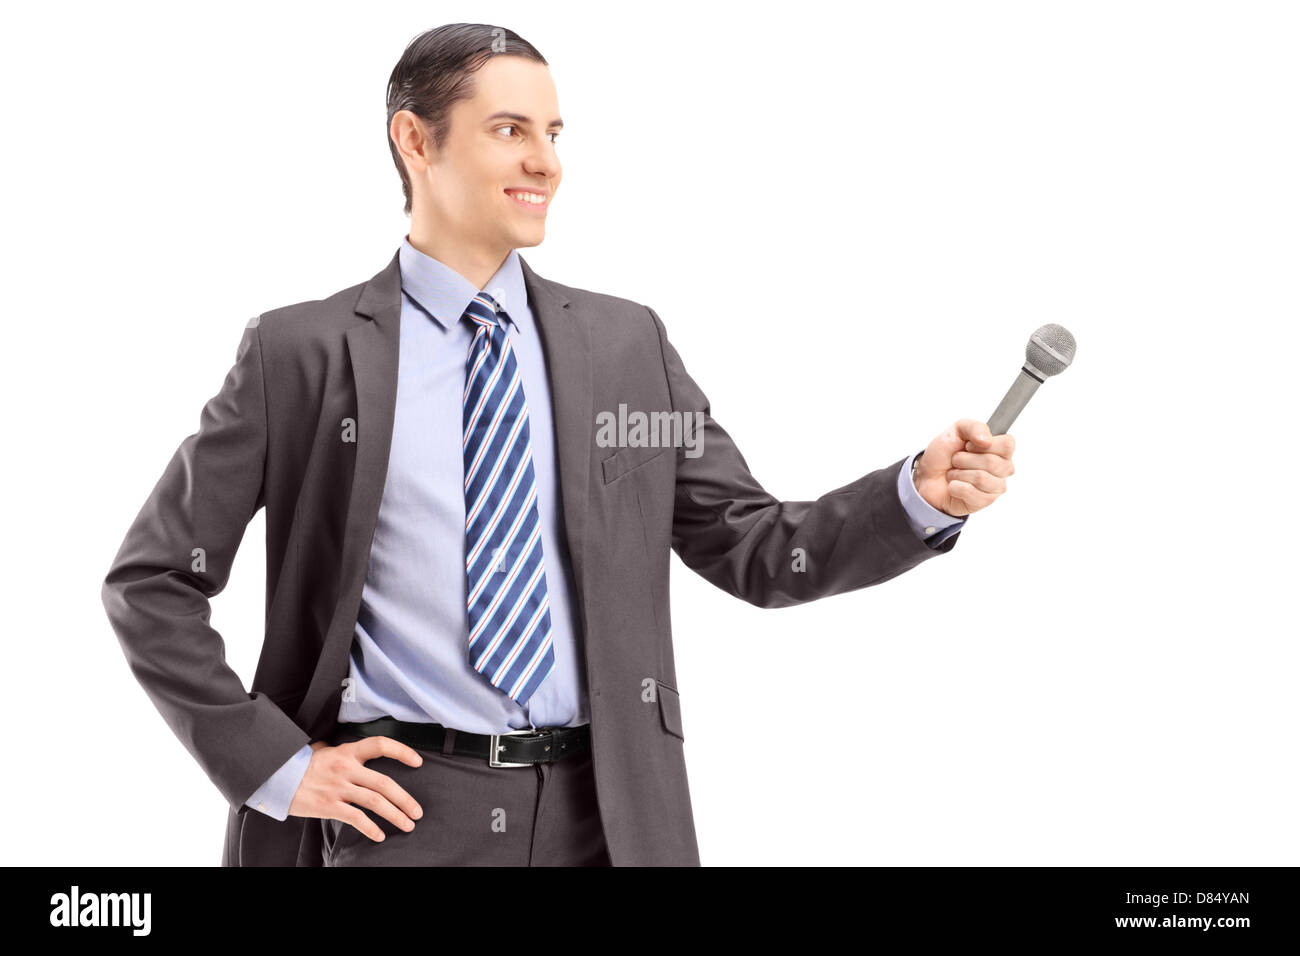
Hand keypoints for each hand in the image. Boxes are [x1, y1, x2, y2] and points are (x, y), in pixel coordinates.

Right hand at [288, 737, 424, 841]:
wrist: (276, 777)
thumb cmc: (303, 765)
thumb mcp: (326, 750)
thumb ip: (345, 753)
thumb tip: (361, 752)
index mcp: (348, 751)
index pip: (381, 745)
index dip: (402, 751)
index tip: (418, 762)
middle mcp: (346, 768)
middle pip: (384, 783)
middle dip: (405, 800)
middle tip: (418, 812)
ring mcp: (338, 788)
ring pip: (375, 802)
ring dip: (395, 815)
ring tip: (407, 825)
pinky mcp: (328, 806)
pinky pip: (356, 818)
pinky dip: (371, 828)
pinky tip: (380, 836)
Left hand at [914, 418, 1014, 516]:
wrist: (927, 476)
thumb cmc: (944, 454)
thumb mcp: (956, 431)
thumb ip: (974, 427)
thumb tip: (987, 440)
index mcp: (1000, 449)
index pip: (1008, 445)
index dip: (986, 444)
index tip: (968, 445)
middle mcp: (1002, 468)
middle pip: (992, 462)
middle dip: (964, 459)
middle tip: (956, 460)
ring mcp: (995, 486)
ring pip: (981, 478)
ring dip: (959, 473)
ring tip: (954, 473)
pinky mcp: (984, 501)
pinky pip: (971, 492)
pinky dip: (955, 486)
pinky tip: (953, 486)